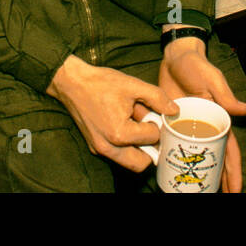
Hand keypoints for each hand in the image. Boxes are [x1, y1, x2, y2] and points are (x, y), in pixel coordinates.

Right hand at [47, 55, 177, 171]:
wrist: (72, 83)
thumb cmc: (101, 83)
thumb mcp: (133, 85)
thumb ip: (157, 98)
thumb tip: (174, 110)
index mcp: (119, 133)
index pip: (152, 137)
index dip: (157, 123)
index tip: (152, 112)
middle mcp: (108, 147)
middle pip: (142, 162)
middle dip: (151, 147)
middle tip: (151, 128)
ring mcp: (100, 149)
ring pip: (129, 163)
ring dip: (139, 150)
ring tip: (138, 128)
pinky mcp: (94, 147)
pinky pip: (117, 156)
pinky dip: (126, 148)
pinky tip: (125, 126)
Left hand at [156, 35, 245, 191]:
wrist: (175, 57)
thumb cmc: (197, 67)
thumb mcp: (213, 80)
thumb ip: (226, 97)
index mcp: (219, 119)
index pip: (230, 151)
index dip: (234, 171)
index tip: (236, 190)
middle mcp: (205, 126)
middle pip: (216, 159)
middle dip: (221, 180)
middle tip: (221, 197)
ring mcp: (189, 127)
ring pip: (198, 156)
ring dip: (203, 174)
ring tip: (201, 192)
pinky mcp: (173, 123)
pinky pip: (177, 145)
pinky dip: (180, 159)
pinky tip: (177, 172)